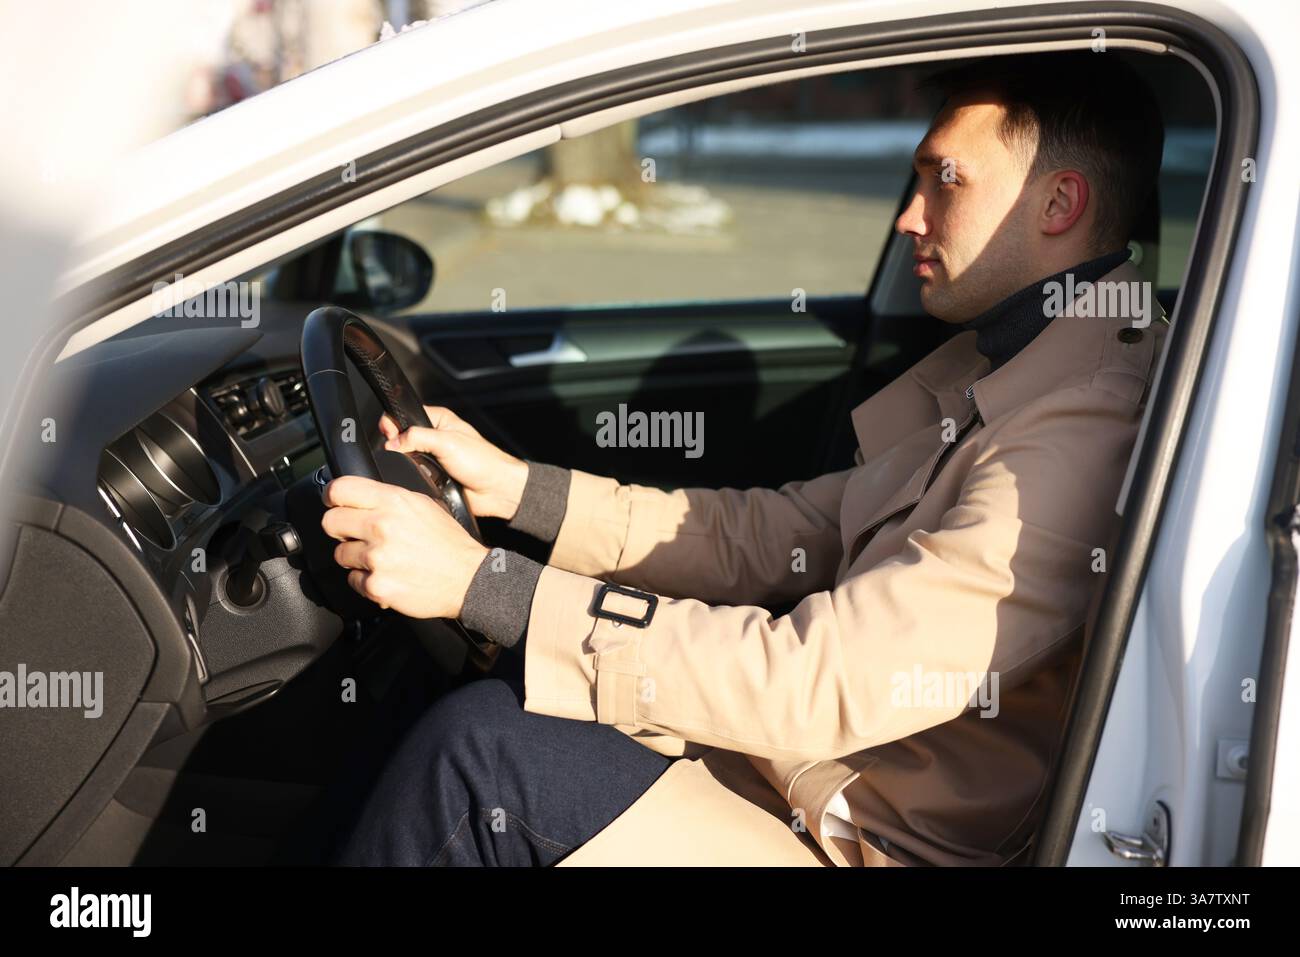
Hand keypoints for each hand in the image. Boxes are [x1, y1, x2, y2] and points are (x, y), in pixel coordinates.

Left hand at [321, 474, 487, 618]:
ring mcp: (377, 558)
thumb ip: (390, 498)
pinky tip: (386, 575)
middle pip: (330, 522)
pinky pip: (354, 580)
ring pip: (340, 555)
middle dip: (341, 530)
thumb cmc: (448, 543)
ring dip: (356, 558)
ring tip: (381, 559)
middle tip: (356, 535)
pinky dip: (366, 581)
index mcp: (393, 501)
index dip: (332, 497)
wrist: (468, 578)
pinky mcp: (376, 585)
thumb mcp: (424, 504)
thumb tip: (362, 497)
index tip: (334, 504)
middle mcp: (381, 526)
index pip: (339, 489)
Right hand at [378, 406, 528, 520]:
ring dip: (410, 464)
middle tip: (405, 452)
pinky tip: (424, 479)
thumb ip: (418, 437)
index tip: (389, 433)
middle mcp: (434, 436)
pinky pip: (414, 475)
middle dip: (400, 446)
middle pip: (402, 438)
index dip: (394, 423)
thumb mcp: (447, 442)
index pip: (406, 415)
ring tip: (421, 467)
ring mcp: (433, 456)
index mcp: (439, 420)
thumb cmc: (483, 462)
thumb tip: (394, 442)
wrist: (496, 490)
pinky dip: (415, 477)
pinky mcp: (432, 475)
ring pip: (406, 458)